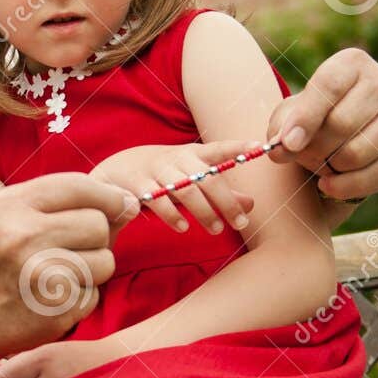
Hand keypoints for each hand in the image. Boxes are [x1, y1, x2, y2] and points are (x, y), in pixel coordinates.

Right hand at [0, 171, 137, 362]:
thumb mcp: (5, 221)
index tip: (119, 206)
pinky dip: (78, 301)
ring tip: (55, 277)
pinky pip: (93, 296)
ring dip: (90, 271)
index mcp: (8, 206)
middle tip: (70, 251)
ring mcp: (39, 276)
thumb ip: (59, 207)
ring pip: (104, 261)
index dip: (107, 196)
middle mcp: (22, 236)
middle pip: (98, 225)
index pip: (79, 186)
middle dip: (96, 239)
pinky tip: (49, 302)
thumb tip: (129, 203)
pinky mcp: (54, 311)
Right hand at [91, 141, 257, 234]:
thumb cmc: (164, 175)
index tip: (260, 147)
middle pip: (208, 178)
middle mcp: (178, 159)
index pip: (220, 149)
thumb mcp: (192, 177)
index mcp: (194, 154)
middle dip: (226, 201)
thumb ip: (222, 192)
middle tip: (241, 223)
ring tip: (216, 229)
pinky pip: (158, 201)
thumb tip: (251, 204)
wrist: (117, 168)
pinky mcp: (139, 185)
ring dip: (204, 211)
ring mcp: (157, 171)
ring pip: (187, 190)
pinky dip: (172, 215)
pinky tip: (183, 227)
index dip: (239, 148)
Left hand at [266, 49, 377, 201]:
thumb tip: (281, 148)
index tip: (289, 144)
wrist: (343, 132)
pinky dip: (345, 187)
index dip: (306, 117)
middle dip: (314, 148)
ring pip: (357, 154)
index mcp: (351, 64)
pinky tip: (330, 183)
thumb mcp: (290, 115)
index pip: (329, 86)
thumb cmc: (312, 118)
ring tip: (320, 163)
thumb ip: (282, 128)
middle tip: (304, 155)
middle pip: (342, 124)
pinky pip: (373, 177)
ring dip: (329, 168)